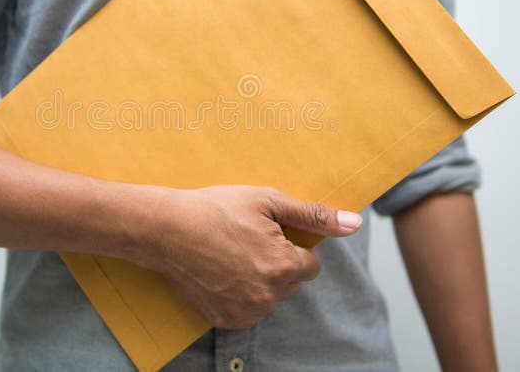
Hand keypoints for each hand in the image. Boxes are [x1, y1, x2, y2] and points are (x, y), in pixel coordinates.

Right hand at [150, 185, 362, 328]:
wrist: (165, 229)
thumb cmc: (215, 209)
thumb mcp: (268, 201)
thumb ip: (314, 215)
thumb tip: (354, 224)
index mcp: (284, 266)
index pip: (311, 264)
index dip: (292, 245)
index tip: (268, 233)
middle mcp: (268, 295)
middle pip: (291, 282)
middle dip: (278, 263)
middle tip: (247, 240)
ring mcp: (244, 311)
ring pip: (269, 297)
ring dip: (260, 280)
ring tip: (231, 254)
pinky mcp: (223, 319)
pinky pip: (247, 310)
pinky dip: (240, 294)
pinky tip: (221, 271)